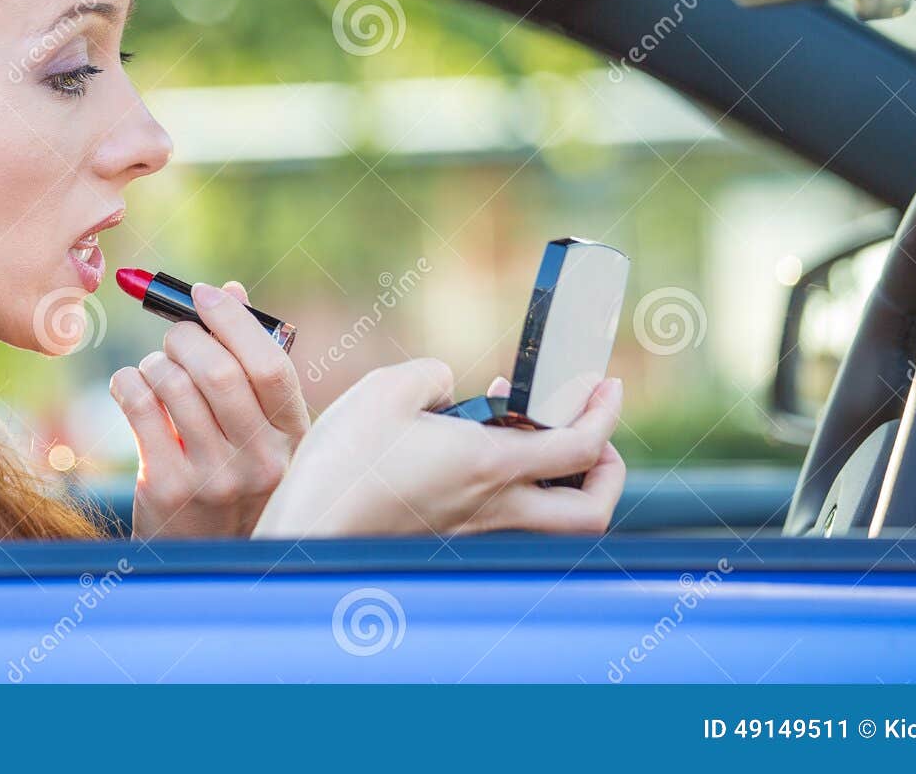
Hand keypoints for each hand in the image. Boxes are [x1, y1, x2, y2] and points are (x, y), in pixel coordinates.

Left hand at [110, 280, 310, 538]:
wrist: (201, 550)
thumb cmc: (231, 467)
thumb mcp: (256, 423)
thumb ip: (247, 358)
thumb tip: (230, 293)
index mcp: (292, 434)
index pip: (270, 366)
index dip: (232, 320)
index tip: (203, 294)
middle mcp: (261, 460)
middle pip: (218, 371)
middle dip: (185, 337)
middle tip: (174, 337)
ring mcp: (215, 478)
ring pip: (172, 384)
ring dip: (155, 362)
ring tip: (157, 373)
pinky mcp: (168, 488)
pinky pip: (139, 406)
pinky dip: (127, 382)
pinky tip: (132, 389)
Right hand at [252, 359, 624, 538]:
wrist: (309, 531)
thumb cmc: (345, 463)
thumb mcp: (388, 389)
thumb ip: (433, 374)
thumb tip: (449, 386)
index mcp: (490, 465)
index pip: (582, 446)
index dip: (605, 412)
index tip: (607, 386)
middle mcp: (494, 508)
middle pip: (589, 514)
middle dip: (607, 474)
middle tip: (592, 437)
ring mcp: (473, 532)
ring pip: (550, 523)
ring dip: (558, 480)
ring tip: (529, 436)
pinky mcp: (448, 541)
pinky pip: (506, 519)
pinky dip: (512, 486)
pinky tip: (471, 454)